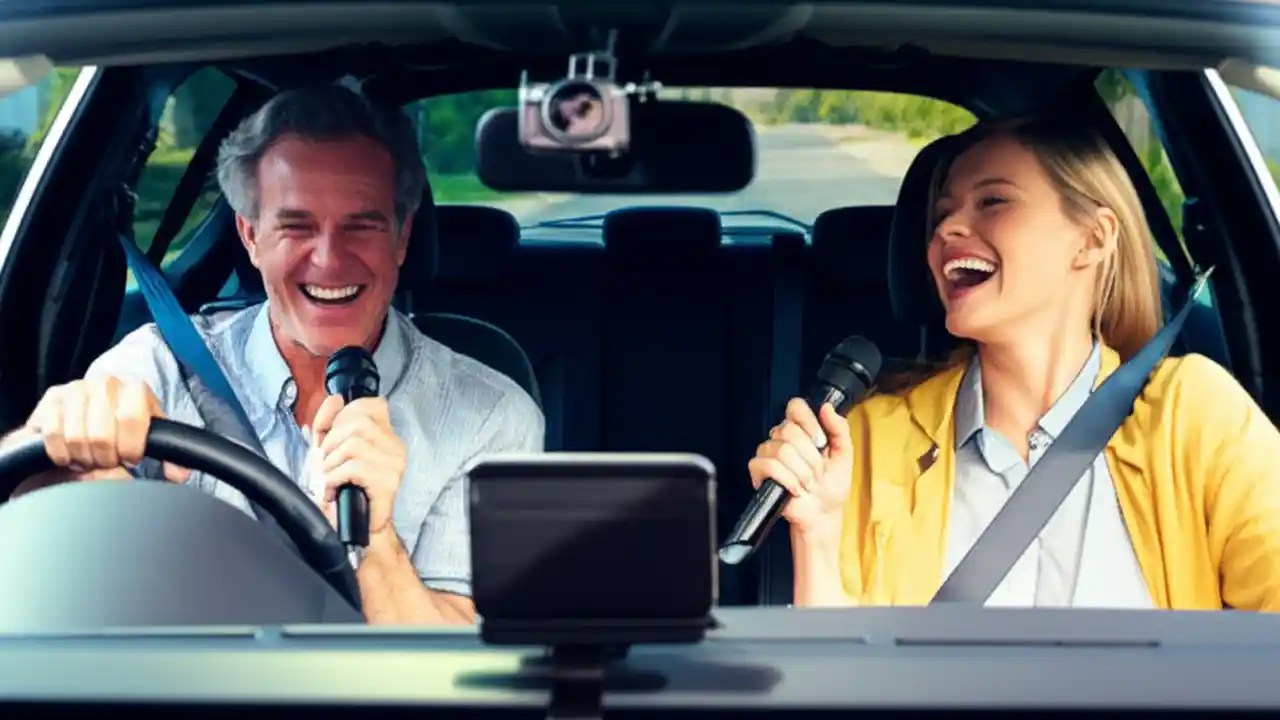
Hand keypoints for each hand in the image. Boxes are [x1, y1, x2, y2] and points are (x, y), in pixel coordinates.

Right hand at [19, 376, 187, 482]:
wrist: (87, 416)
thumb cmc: (121, 429)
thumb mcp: (148, 438)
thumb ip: (167, 457)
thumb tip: (180, 474)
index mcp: (136, 388)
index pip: (131, 419)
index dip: (130, 447)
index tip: (131, 459)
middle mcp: (106, 382)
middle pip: (103, 435)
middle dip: (106, 458)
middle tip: (108, 462)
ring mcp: (76, 388)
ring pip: (78, 437)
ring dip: (84, 458)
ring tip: (90, 458)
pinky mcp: (51, 398)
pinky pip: (54, 435)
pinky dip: (62, 454)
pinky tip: (70, 455)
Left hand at [313, 395, 405, 535]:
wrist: (359, 531)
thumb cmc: (344, 492)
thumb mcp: (330, 451)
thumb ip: (329, 423)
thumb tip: (334, 399)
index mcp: (386, 436)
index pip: (371, 405)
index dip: (345, 415)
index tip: (332, 437)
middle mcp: (395, 447)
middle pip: (356, 422)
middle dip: (330, 443)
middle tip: (325, 465)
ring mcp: (394, 464)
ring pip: (352, 444)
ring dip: (330, 464)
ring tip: (329, 479)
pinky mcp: (388, 482)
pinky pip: (353, 467)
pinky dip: (333, 478)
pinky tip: (332, 489)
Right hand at [747, 398, 853, 535]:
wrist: (823, 512)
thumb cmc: (831, 484)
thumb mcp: (844, 453)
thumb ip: (839, 428)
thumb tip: (826, 407)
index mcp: (801, 428)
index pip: (796, 407)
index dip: (810, 424)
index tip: (821, 442)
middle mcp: (781, 437)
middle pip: (789, 431)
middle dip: (810, 458)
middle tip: (817, 471)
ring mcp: (768, 453)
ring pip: (781, 451)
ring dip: (801, 473)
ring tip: (807, 483)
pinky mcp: (758, 471)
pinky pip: (767, 466)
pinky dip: (787, 480)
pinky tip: (795, 488)